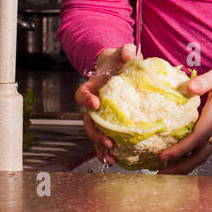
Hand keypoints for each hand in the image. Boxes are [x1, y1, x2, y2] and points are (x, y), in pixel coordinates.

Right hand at [74, 43, 136, 165]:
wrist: (120, 67)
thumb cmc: (119, 61)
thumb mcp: (123, 53)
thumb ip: (125, 51)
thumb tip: (129, 52)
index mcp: (92, 87)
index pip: (82, 94)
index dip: (86, 100)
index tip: (95, 103)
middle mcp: (93, 103)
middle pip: (87, 121)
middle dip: (95, 133)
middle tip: (108, 141)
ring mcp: (100, 114)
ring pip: (94, 133)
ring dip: (100, 146)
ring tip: (111, 157)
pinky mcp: (109, 122)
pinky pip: (105, 137)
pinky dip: (107, 149)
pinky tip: (116, 160)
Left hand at [155, 52, 211, 174]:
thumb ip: (205, 80)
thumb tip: (189, 87)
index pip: (197, 137)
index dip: (180, 149)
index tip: (163, 156)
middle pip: (201, 154)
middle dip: (181, 166)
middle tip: (161, 173)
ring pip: (204, 153)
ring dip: (186, 165)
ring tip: (167, 171)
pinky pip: (206, 147)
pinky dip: (192, 156)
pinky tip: (181, 156)